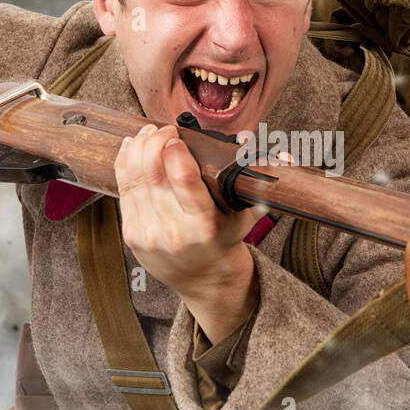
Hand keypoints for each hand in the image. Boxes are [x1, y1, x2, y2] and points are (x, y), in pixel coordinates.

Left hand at [116, 122, 264, 339]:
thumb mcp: (247, 215)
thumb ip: (261, 183)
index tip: (177, 134)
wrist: (204, 279)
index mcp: (205, 225)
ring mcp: (149, 234)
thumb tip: (286, 155)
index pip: (184, 180)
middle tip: (163, 130)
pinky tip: (131, 148)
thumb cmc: (225, 239)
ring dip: (137, 148)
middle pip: (153, 173)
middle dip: (154, 142)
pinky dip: (125, 163)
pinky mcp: (132, 234)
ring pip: (134, 178)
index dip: (175, 150)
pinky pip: (123, 190)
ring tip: (147, 134)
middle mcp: (174, 231)